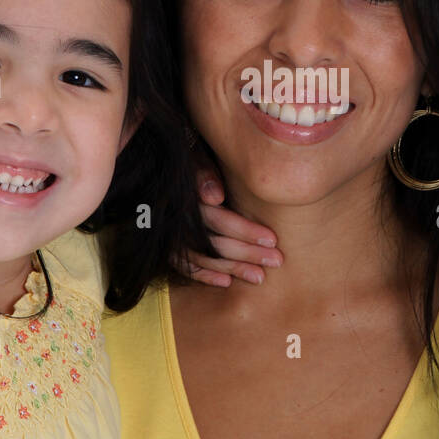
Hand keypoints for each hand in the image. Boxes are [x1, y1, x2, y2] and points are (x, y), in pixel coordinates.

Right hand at [173, 166, 282, 286]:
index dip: (245, 231)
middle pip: (213, 242)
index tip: (273, 240)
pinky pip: (183, 266)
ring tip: (259, 277)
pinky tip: (226, 281)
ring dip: (232, 268)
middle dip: (247, 254)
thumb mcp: (194, 156)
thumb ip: (203, 172)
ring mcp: (168, 235)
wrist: (161, 162)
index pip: (218, 220)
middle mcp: (175, 219)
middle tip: (276, 261)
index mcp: (185, 196)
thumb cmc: (187, 156)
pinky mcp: (165, 246)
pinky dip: (204, 275)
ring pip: (201, 258)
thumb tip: (214, 198)